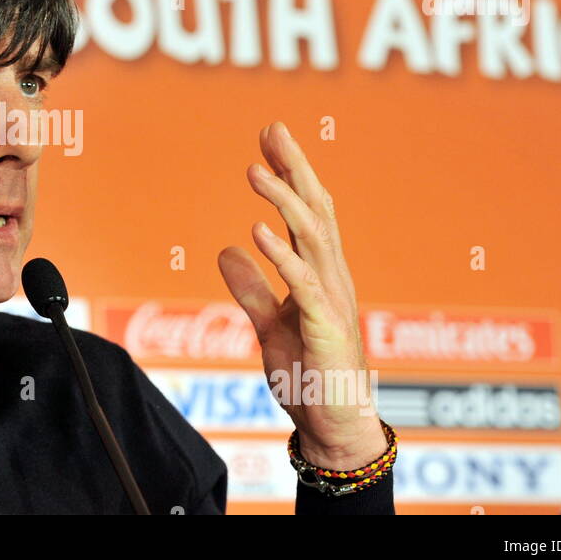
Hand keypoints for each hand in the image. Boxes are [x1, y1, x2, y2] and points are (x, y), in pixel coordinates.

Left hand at [216, 122, 384, 470]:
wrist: (335, 430)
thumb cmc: (309, 378)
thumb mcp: (269, 327)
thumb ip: (250, 290)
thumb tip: (225, 251)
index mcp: (319, 276)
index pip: (306, 214)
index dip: (290, 174)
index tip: (268, 138)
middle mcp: (332, 280)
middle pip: (316, 212)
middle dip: (295, 168)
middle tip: (273, 129)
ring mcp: (332, 302)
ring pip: (312, 239)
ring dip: (284, 202)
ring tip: (255, 171)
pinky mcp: (327, 329)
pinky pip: (303, 285)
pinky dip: (281, 256)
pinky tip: (257, 232)